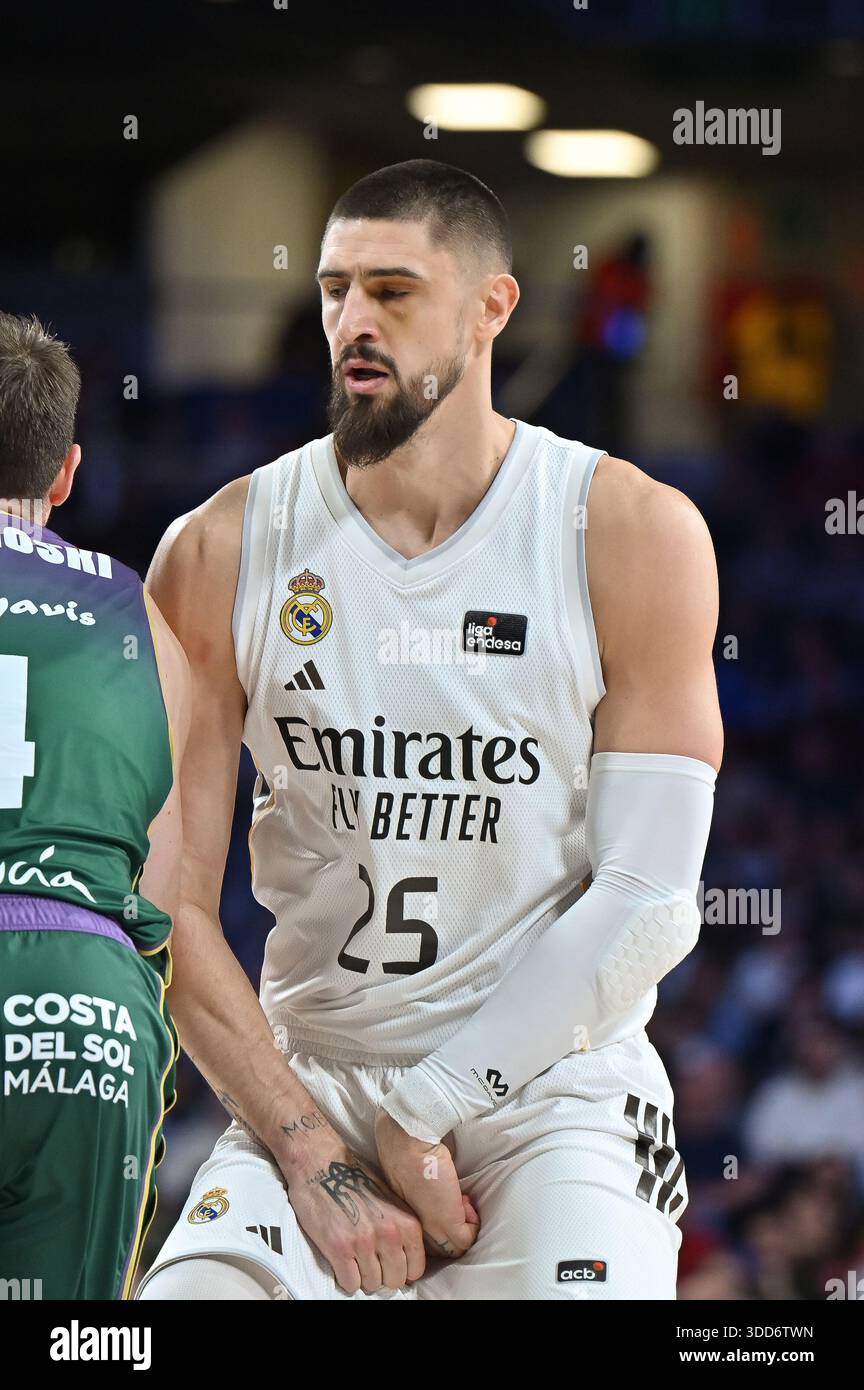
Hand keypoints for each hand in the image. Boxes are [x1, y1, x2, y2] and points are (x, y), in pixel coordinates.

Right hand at [282, 1138, 426, 1295]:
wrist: (321, 1164)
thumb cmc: (354, 1179)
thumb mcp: (391, 1200)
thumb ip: (402, 1229)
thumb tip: (404, 1257)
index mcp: (407, 1222)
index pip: (416, 1269)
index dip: (402, 1269)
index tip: (391, 1265)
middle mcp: (390, 1234)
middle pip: (395, 1280)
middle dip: (383, 1275)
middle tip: (371, 1263)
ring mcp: (365, 1242)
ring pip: (372, 1285)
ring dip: (362, 1276)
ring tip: (355, 1258)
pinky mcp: (340, 1248)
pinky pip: (350, 1284)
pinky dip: (346, 1277)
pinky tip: (342, 1261)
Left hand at [374, 1109, 479, 1258]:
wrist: (408, 1147)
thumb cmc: (408, 1158)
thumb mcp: (409, 1185)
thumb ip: (418, 1201)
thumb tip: (435, 1201)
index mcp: (406, 1223)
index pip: (425, 1241)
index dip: (438, 1226)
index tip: (444, 1206)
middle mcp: (417, 1231)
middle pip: (439, 1247)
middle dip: (452, 1228)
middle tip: (456, 1204)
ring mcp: (432, 1228)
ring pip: (455, 1247)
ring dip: (465, 1226)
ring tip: (462, 1201)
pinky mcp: (448, 1223)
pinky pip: (467, 1239)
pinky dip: (473, 1224)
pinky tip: (465, 1201)